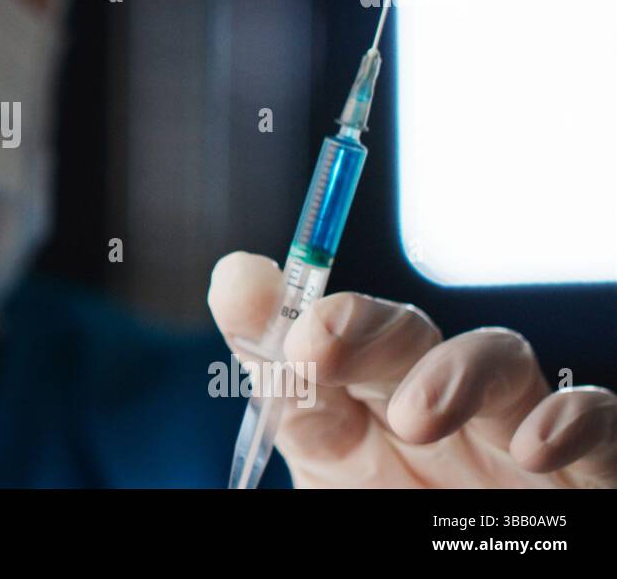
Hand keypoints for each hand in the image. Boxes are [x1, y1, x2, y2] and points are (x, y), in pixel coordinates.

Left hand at [207, 251, 616, 487]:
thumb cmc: (391, 535)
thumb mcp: (327, 481)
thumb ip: (288, 398)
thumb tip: (234, 280)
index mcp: (355, 426)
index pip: (316, 348)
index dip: (279, 313)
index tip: (239, 290)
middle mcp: (432, 414)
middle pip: (404, 336)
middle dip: (364, 326)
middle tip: (318, 346)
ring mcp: (508, 437)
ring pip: (498, 359)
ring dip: (458, 371)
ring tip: (417, 416)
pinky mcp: (582, 473)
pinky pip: (599, 423)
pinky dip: (577, 420)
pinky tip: (537, 444)